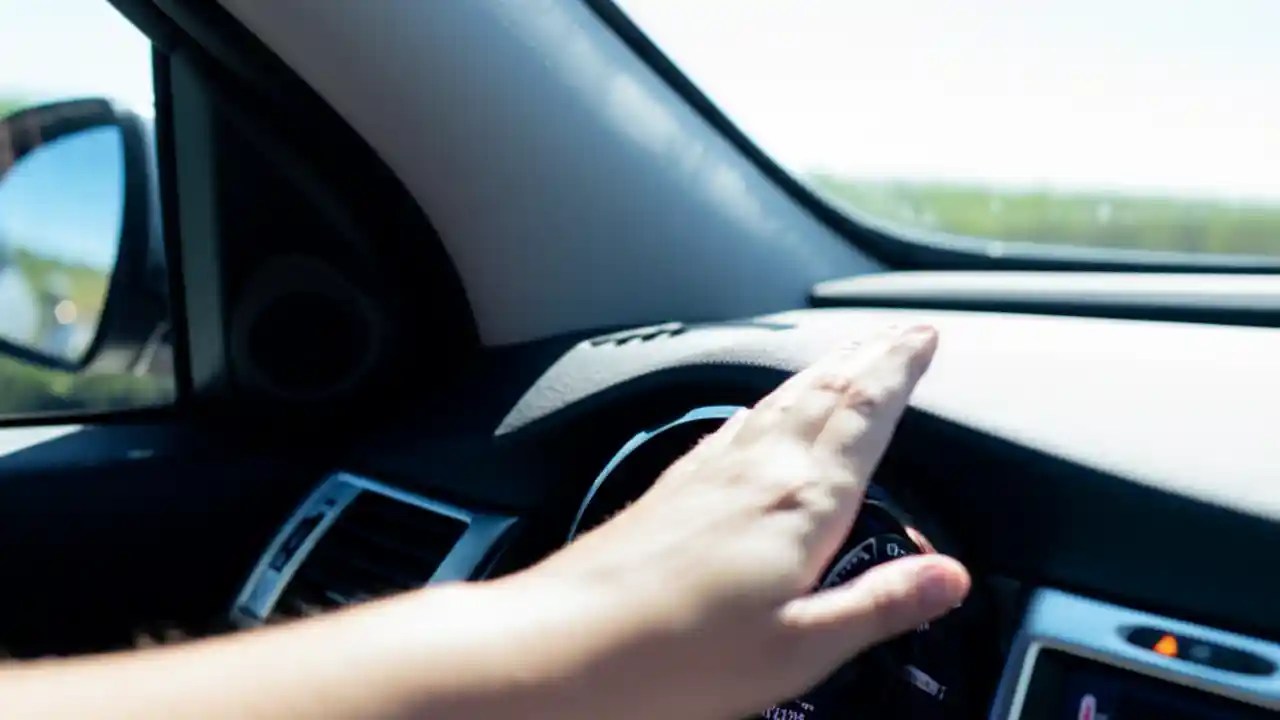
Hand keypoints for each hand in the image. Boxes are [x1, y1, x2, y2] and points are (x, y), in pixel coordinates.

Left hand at [521, 325, 970, 718]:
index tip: (923, 338)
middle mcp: (755, 471)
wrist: (565, 644)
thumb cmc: (675, 658)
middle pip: (824, 392)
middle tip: (898, 333)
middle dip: (868, 357)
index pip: (864, 413)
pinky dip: (768, 403)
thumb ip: (880, 604)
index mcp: (799, 503)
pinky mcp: (674, 488)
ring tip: (847, 356)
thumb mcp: (800, 649)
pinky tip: (760, 412)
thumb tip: (949, 578)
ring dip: (822, 371)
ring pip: (779, 401)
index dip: (898, 370)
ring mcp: (709, 473)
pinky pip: (736, 424)